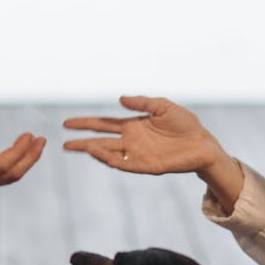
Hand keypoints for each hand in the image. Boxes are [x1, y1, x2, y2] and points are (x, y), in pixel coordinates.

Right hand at [0, 90, 46, 207]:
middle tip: (40, 140)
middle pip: (12, 174)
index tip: (31, 134)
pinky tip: (6, 154)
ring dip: (21, 163)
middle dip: (30, 157)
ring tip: (29, 145)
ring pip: (4, 179)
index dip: (23, 150)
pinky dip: (6, 167)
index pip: (6, 163)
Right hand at [62, 95, 223, 175]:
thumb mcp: (163, 106)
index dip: (86, 123)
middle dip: (81, 142)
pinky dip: (108, 159)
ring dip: (91, 150)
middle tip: (62, 142)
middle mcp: (131, 141)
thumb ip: (142, 102)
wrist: (202, 143)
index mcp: (133, 125)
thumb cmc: (185, 124)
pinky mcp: (145, 166)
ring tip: (74, 147)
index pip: (103, 124)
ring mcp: (136, 154)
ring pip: (107, 153)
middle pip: (100, 141)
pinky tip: (97, 153)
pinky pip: (123, 164)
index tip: (67, 123)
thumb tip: (119, 99)